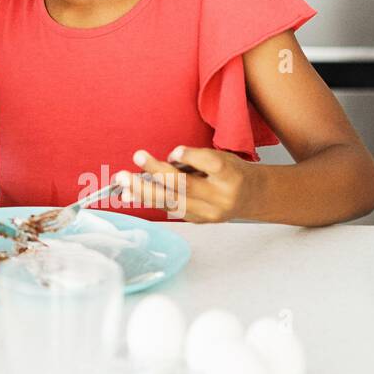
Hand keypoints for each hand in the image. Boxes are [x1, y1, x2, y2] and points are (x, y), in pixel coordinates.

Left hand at [116, 145, 256, 222]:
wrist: (251, 198)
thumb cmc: (232, 172)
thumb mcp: (222, 158)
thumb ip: (197, 159)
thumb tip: (167, 161)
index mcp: (231, 176)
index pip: (211, 165)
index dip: (191, 158)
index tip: (174, 152)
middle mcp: (220, 197)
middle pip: (186, 186)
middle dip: (157, 173)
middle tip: (137, 158)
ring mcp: (208, 213)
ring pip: (172, 202)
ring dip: (143, 190)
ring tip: (122, 180)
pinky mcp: (198, 221)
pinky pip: (169, 209)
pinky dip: (147, 200)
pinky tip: (129, 194)